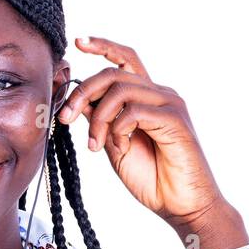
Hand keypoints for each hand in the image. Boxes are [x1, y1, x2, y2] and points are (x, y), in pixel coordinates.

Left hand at [57, 36, 248, 248]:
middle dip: (82, 92)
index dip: (103, 46)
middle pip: (113, 73)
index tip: (78, 42)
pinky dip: (118, 129)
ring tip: (96, 144)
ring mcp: (169, 104)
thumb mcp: (116, 145)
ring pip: (121, 89)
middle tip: (66, 117)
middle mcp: (160, 95)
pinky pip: (134, 111)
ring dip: (98, 117)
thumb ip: (102, 121)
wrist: (182, 206)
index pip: (125, 60)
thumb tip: (80, 101)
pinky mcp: (175, 120)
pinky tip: (121, 147)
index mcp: (146, 98)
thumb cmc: (153, 178)